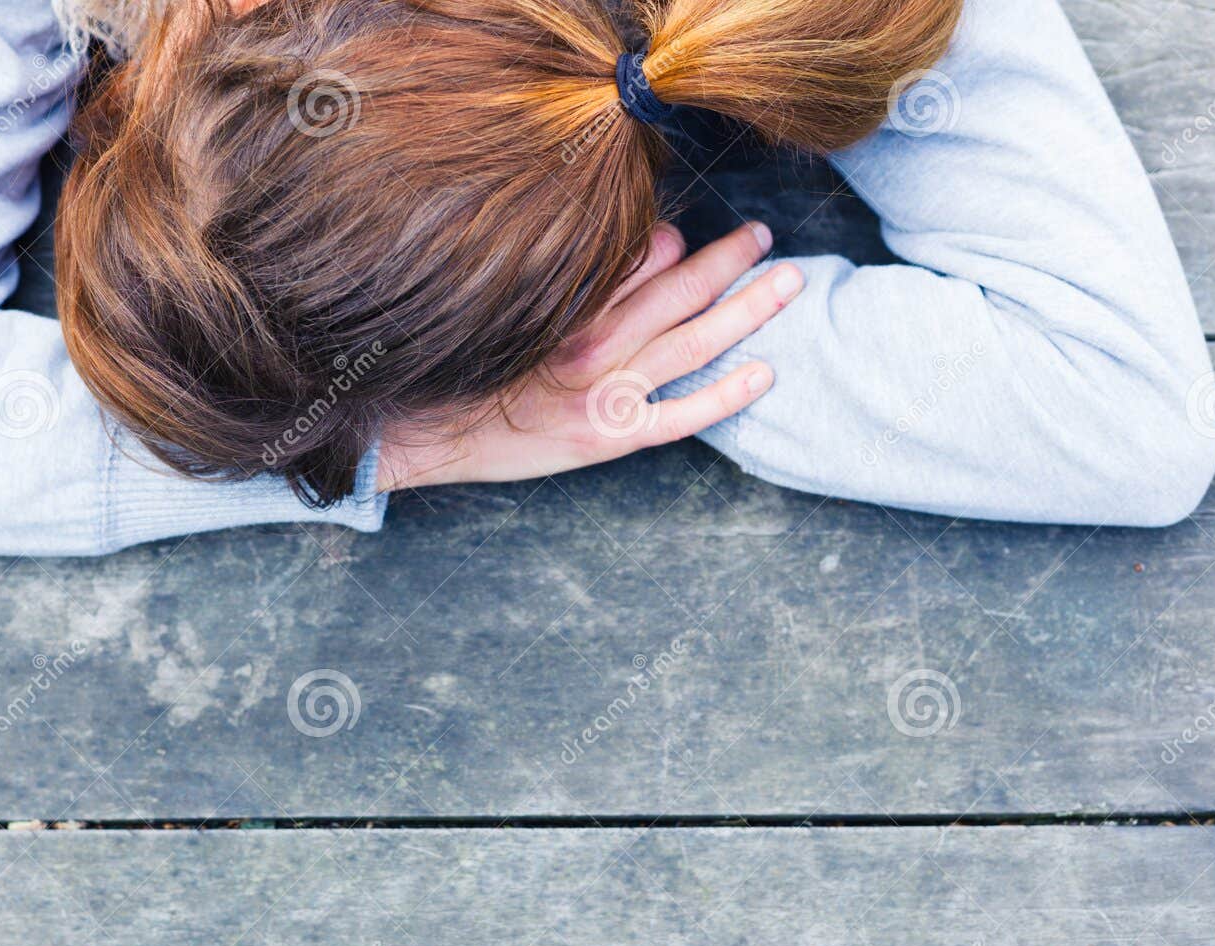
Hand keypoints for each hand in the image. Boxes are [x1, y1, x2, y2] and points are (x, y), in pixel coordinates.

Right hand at [375, 221, 801, 491]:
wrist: (427, 433)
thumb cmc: (462, 368)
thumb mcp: (506, 308)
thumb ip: (567, 278)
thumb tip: (630, 244)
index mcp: (567, 304)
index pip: (645, 256)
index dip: (678, 243)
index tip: (692, 238)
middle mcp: (592, 343)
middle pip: (684, 292)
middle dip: (732, 261)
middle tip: (764, 239)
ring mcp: (605, 393)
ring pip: (695, 343)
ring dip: (749, 310)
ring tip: (788, 284)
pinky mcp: (610, 438)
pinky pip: (682, 416)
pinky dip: (727, 395)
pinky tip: (764, 373)